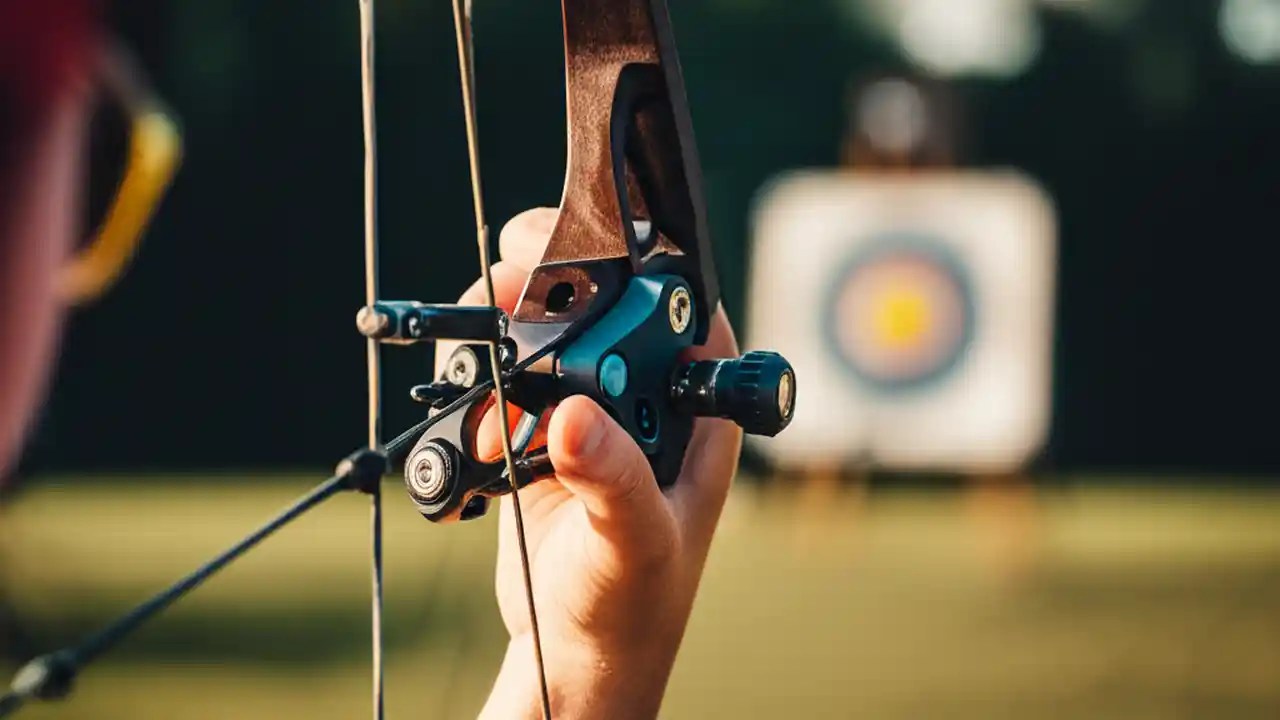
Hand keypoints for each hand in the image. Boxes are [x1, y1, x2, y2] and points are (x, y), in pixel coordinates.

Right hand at [440, 208, 742, 718]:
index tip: (590, 244)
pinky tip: (482, 436)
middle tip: (508, 277)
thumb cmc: (632, 604)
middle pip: (600, 302)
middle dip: (550, 282)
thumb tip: (574, 417)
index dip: (641, 266)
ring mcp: (587, 410)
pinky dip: (477, 389)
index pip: (680, 307)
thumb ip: (613, 478)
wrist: (574, 652)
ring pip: (543, 332)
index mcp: (691, 406)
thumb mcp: (635, 540)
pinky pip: (501, 381)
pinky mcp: (536, 432)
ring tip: (484, 344)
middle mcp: (642, 395)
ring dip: (504, 330)